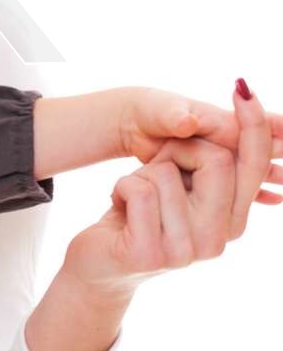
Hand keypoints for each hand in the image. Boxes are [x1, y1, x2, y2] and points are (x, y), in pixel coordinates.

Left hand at [64, 82, 280, 300]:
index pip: (251, 165)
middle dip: (175, 153)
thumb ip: (206, 156)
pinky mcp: (151, 254)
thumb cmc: (138, 213)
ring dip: (140, 177)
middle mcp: (219, 238)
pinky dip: (119, 190)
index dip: (252, 127)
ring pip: (165, 175)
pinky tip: (119, 211)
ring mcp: (187, 251)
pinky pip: (137, 192)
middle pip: (214, 160)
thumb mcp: (173, 180)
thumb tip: (247, 122)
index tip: (244, 88)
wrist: (98, 263)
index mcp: (233, 218)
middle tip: (154, 172)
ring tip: (135, 202)